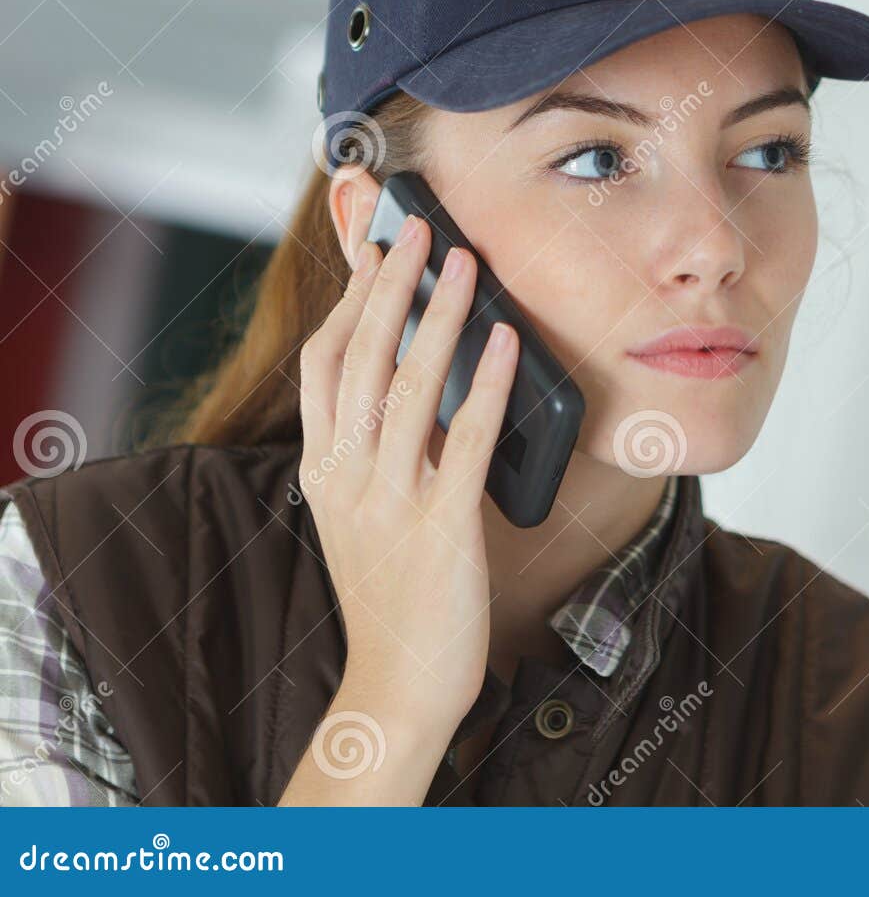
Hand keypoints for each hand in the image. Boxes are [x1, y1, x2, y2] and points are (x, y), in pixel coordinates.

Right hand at [290, 212, 519, 784]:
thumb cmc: (394, 594)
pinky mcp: (439, 525)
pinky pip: (463, 439)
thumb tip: (417, 380)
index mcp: (321, 469)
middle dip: (388, 285)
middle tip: (417, 229)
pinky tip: (504, 342)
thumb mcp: (365, 513)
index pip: (323, 362)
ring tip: (462, 262)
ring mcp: (388, 500)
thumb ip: (378, 450)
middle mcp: (344, 476)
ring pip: (405, 386)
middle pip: (357, 357)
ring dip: (436, 315)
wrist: (400, 682)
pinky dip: (483, 383)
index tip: (372, 248)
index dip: (349, 299)